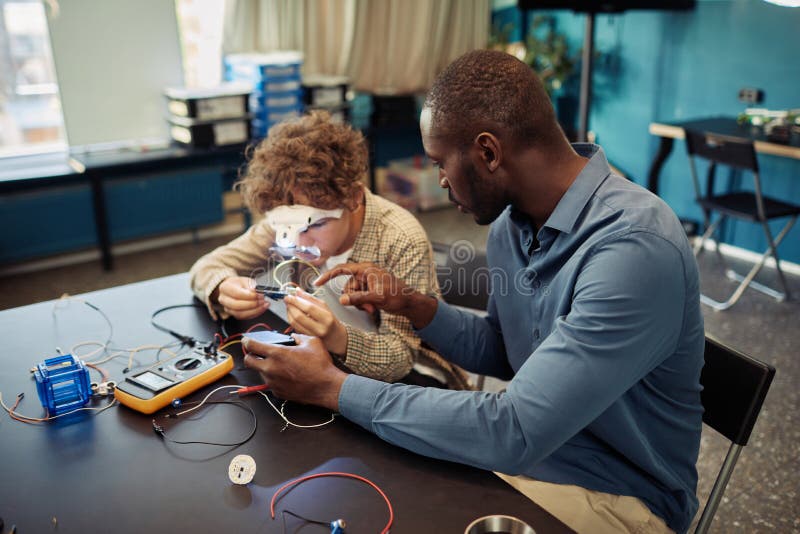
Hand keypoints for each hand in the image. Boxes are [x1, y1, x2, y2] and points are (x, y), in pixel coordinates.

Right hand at [214, 276, 268, 319]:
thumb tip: (256, 291)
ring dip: (254, 310)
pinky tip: (261, 308)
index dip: (250, 296)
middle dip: (252, 304)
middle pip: (237, 306)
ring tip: (264, 305)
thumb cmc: (239, 284)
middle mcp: (224, 299)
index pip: (237, 294)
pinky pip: (244, 317)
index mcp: (225, 288)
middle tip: (262, 300)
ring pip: (240, 314)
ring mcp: (228, 308)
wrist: (234, 288)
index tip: (260, 294)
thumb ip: (251, 286)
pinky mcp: (234, 315)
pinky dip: (254, 313)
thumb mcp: (245, 280)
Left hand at [242, 334, 346, 409]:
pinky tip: (286, 375)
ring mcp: (273, 382)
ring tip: (279, 364)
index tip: (246, 340)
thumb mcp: (312, 342)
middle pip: (248, 361)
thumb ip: (299, 337)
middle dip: (249, 355)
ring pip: (259, 372)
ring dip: (264, 367)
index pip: (252, 346)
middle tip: (256, 353)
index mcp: (277, 354)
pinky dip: (274, 378)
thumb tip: (294, 337)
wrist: (326, 387)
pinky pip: (270, 383)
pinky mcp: (277, 392)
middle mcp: (271, 368)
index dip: (247, 341)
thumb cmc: (320, 365)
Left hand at [284, 289, 347, 354]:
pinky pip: (294, 327)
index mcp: (326, 318)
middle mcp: (319, 328)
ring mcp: (312, 335)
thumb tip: (298, 291)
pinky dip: (290, 318)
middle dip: (290, 306)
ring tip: (289, 305)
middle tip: (287, 299)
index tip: (289, 295)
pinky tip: (292, 313)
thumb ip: (310, 298)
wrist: (335, 336)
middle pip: (299, 316)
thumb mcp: (324, 307)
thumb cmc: (330, 320)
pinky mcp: (306, 338)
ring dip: (289, 312)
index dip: (296, 301)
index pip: (308, 308)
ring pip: (294, 323)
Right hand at [314, 262, 437, 327]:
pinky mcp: (369, 291)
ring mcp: (367, 283)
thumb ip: (358, 298)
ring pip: (352, 294)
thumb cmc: (397, 295)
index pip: (342, 269)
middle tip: (367, 307)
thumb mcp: (377, 297)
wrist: (409, 303)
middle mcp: (365, 274)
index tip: (317, 283)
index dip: (328, 275)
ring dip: (360, 304)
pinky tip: (373, 309)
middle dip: (354, 299)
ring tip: (372, 309)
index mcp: (366, 269)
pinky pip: (359, 298)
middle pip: (347, 286)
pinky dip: (363, 304)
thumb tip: (342, 300)